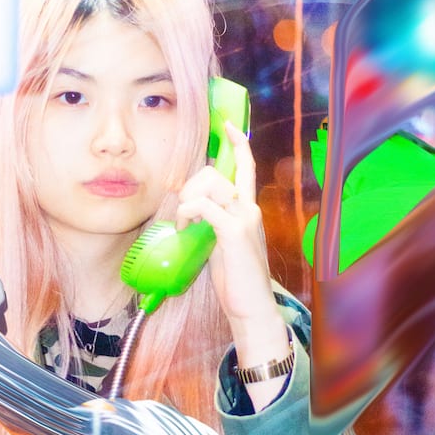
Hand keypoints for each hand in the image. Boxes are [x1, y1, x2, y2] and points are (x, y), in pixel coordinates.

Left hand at [175, 124, 289, 406]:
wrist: (252, 309)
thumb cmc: (237, 283)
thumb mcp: (222, 246)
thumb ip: (213, 225)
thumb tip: (192, 214)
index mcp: (249, 210)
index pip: (247, 167)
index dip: (239, 143)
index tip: (229, 125)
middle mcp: (250, 209)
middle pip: (218, 172)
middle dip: (191, 185)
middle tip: (181, 212)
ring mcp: (244, 218)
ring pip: (210, 183)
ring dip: (187, 199)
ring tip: (182, 224)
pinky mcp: (234, 232)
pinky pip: (202, 206)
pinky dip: (186, 214)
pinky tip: (183, 231)